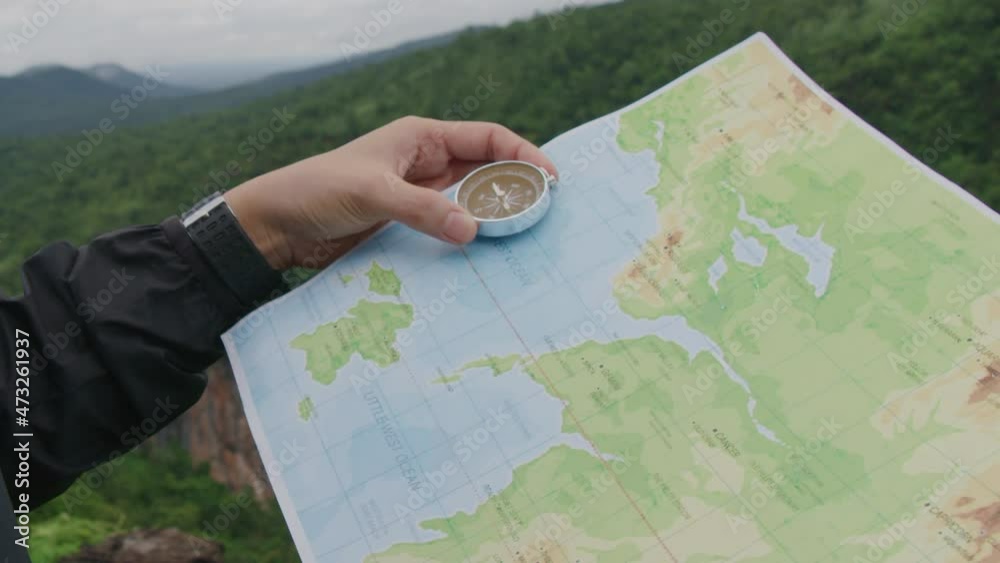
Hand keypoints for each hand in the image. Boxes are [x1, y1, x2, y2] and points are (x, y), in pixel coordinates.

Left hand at [225, 116, 557, 269]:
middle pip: (485, 169)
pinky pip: (450, 227)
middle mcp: (425, 163)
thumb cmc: (317, 191)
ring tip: (523, 237)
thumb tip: (473, 229)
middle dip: (516, 188)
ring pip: (470, 202)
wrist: (277, 225)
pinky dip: (469, 238)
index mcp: (420, 138)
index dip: (523, 153)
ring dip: (494, 217)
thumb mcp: (371, 192)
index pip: (486, 137)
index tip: (550, 179)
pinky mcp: (409, 224)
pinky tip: (486, 255)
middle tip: (544, 215)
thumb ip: (421, 208)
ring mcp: (419, 195)